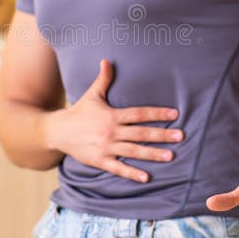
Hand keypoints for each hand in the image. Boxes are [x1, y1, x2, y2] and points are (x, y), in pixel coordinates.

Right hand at [47, 59, 181, 182]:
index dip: (157, 113)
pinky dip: (132, 173)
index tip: (174, 114)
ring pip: (133, 151)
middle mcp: (110, 131)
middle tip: (180, 136)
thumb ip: (103, 79)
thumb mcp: (92, 95)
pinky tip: (146, 177)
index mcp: (112, 115)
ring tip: (170, 156)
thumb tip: (107, 60)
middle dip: (161, 135)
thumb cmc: (79, 112)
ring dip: (152, 154)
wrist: (58, 131)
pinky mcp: (100, 160)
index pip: (139, 114)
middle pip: (140, 133)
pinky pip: (118, 168)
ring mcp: (106, 147)